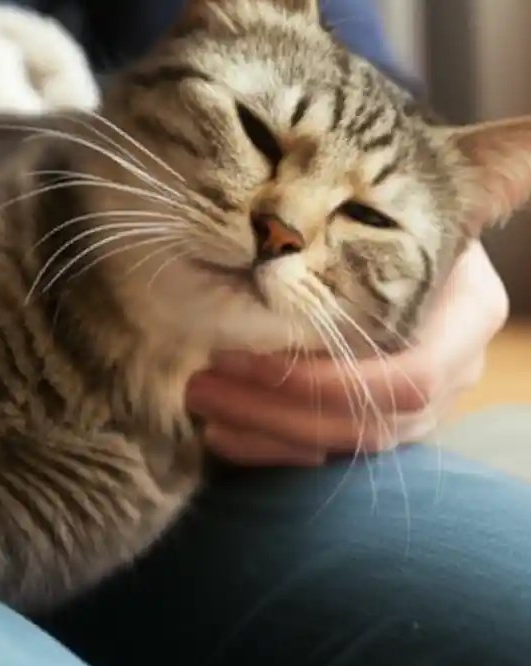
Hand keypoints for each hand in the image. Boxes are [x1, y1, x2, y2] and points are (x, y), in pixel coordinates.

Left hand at [186, 242, 508, 466]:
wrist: (409, 230)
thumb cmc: (385, 213)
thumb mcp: (377, 212)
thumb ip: (341, 238)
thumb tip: (262, 247)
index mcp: (468, 313)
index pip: (406, 376)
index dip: (321, 382)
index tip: (236, 356)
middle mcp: (455, 368)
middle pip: (370, 421)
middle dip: (274, 411)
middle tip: (198, 385)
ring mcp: (424, 403)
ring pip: (345, 444)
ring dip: (263, 431)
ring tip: (199, 402)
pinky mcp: (383, 419)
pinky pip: (327, 450)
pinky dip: (269, 446)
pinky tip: (219, 433)